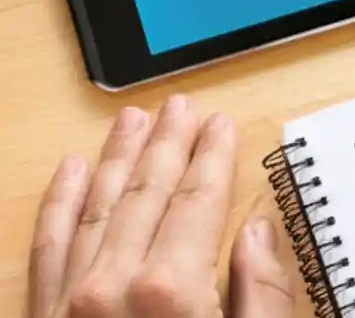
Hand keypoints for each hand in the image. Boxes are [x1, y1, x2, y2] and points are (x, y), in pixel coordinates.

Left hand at [27, 96, 296, 317]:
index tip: (220, 126)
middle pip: (148, 194)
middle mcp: (115, 287)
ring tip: (131, 121)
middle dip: (167, 144)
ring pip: (97, 208)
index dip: (212, 157)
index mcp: (173, 291)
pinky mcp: (43, 316)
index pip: (199, 201)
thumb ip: (262, 294)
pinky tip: (73, 170)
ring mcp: (72, 302)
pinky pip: (46, 246)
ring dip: (117, 158)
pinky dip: (61, 203)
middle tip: (179, 108)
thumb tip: (258, 235)